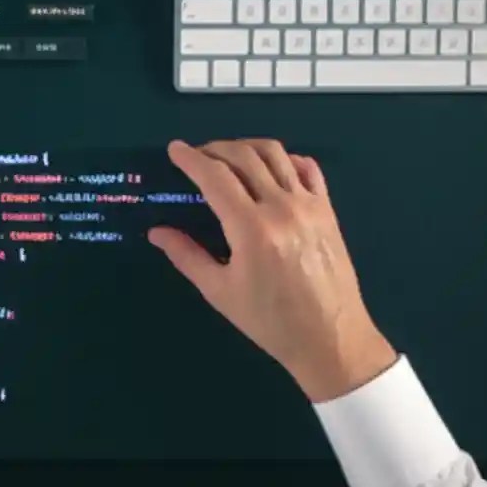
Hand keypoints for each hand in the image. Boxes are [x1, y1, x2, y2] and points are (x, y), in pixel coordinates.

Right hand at [148, 139, 395, 402]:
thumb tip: (157, 232)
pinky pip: (307, 169)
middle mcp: (281, 207)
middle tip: (197, 156)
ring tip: (229, 157)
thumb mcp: (220, 292)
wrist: (330, 338)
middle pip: (244, 157)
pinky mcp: (327, 210)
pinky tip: (271, 168)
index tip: (175, 149)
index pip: (216, 177)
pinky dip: (285, 159)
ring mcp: (309, 205)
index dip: (191, 159)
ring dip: (247, 147)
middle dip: (215, 149)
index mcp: (251, 229)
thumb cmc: (270, 322)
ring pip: (276, 154)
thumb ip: (187, 256)